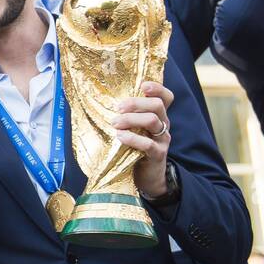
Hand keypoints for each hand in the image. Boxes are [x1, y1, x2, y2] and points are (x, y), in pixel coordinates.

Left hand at [113, 81, 173, 197]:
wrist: (146, 178)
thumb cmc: (133, 149)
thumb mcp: (132, 130)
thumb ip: (124, 117)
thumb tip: (98, 102)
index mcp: (157, 116)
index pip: (165, 97)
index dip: (157, 88)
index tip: (143, 86)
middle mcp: (163, 124)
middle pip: (157, 105)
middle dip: (136, 103)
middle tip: (118, 108)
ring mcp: (162, 139)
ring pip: (153, 121)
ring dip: (131, 119)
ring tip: (115, 123)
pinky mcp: (158, 155)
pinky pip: (148, 144)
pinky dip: (133, 138)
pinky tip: (120, 137)